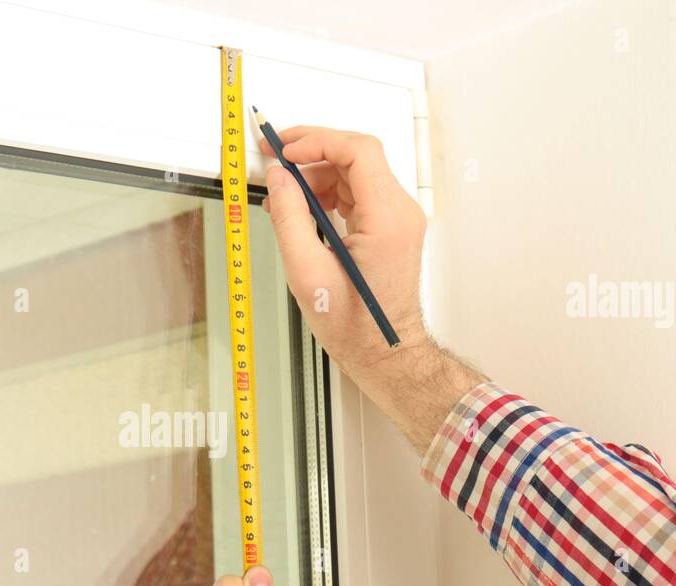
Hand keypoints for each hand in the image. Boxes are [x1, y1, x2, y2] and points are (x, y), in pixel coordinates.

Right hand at [262, 126, 484, 451]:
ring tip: (282, 195)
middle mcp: (400, 213)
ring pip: (356, 174)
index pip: (358, 151)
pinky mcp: (390, 229)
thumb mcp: (307, 273)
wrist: (384, 354)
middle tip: (274, 158)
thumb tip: (278, 178)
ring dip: (317, 176)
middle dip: (312, 154)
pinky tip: (302, 209)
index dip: (317, 141)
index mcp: (387, 220)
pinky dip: (328, 194)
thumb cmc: (354, 327)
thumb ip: (289, 218)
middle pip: (356, 157)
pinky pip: (359, 195)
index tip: (284, 149)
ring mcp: (398, 220)